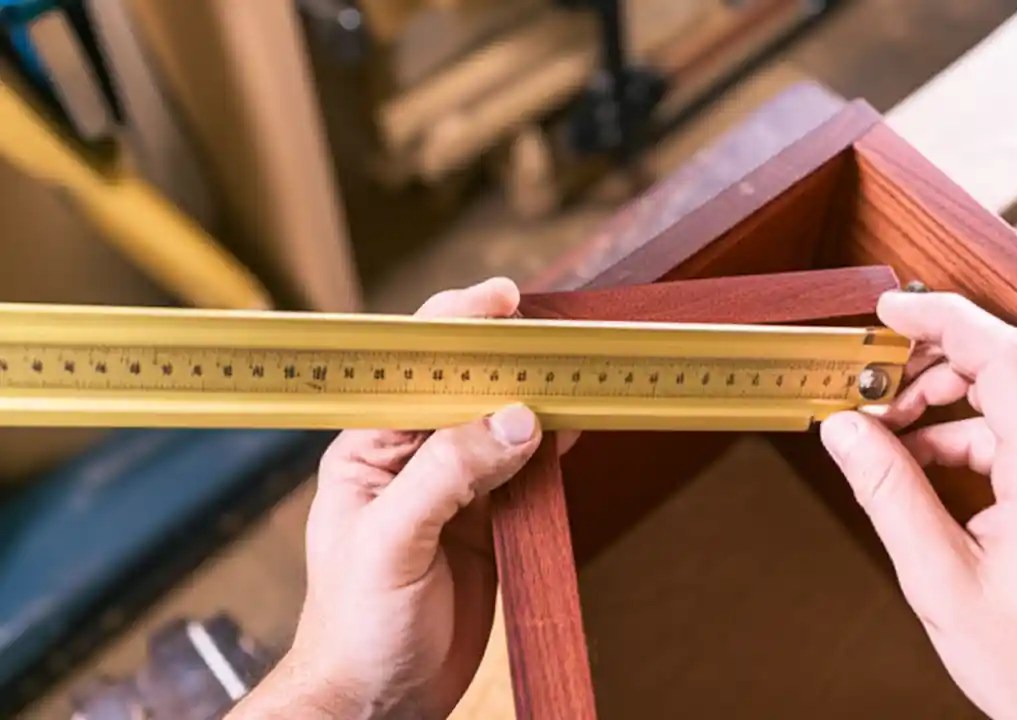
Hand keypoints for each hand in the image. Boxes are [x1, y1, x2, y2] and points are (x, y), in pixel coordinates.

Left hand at [230, 278, 542, 718]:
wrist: (378, 701)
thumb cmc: (353, 627)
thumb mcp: (391, 542)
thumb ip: (449, 473)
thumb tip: (517, 419)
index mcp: (369, 448)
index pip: (414, 367)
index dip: (459, 325)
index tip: (505, 300)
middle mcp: (412, 458)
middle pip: (467, 386)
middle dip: (511, 356)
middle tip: (560, 335)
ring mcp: (455, 487)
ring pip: (504, 423)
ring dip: (540, 398)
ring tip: (582, 370)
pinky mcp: (489, 520)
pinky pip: (528, 470)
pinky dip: (556, 446)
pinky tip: (580, 424)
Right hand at [820, 291, 1016, 719]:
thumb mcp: (940, 581)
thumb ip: (889, 494)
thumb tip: (846, 430)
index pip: (1005, 354)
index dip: (944, 318)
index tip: (891, 310)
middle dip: (948, 348)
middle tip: (884, 372)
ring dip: (958, 391)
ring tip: (893, 424)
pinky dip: (971, 430)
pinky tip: (923, 462)